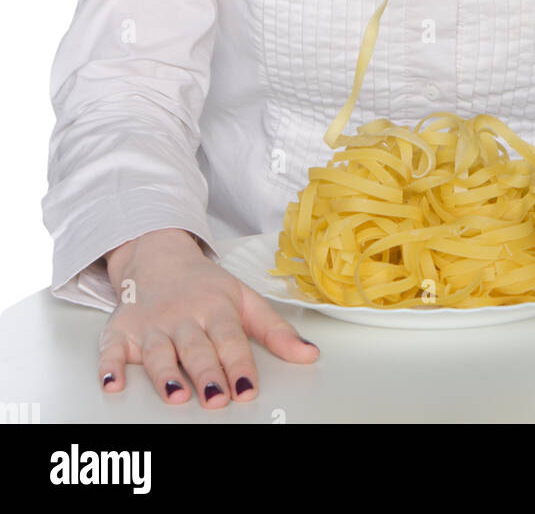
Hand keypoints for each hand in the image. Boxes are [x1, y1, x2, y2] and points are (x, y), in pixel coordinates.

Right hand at [98, 228, 318, 406]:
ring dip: (164, 375)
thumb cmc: (204, 285)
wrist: (157, 254)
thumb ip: (275, 330)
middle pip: (195, 348)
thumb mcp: (243, 298)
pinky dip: (109, 368)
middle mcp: (182, 316)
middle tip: (216, 397)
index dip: (238, 364)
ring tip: (176, 395)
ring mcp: (150, 325)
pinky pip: (110, 350)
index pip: (229, 338)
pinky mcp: (120, 331)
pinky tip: (112, 385)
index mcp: (214, 307)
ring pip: (157, 352)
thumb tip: (309, 354)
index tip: (247, 388)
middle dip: (206, 373)